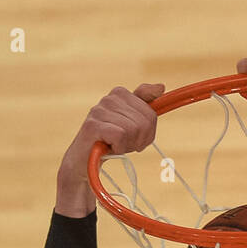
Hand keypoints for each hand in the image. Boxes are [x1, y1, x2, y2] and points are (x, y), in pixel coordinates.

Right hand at [56, 83, 164, 215]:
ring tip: (114, 145)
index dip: (147, 133)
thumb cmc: (111, 141)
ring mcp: (99, 110)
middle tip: (123, 144)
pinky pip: (120, 136)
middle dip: (138, 140)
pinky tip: (108, 147)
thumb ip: (146, 104)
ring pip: (133, 129)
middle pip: (143, 123)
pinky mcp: (92, 125)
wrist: (85, 161)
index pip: (150, 115)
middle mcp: (109, 98)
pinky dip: (118, 147)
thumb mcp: (133, 123)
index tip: (135, 137)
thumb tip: (161, 86)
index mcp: (120, 94)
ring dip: (126, 145)